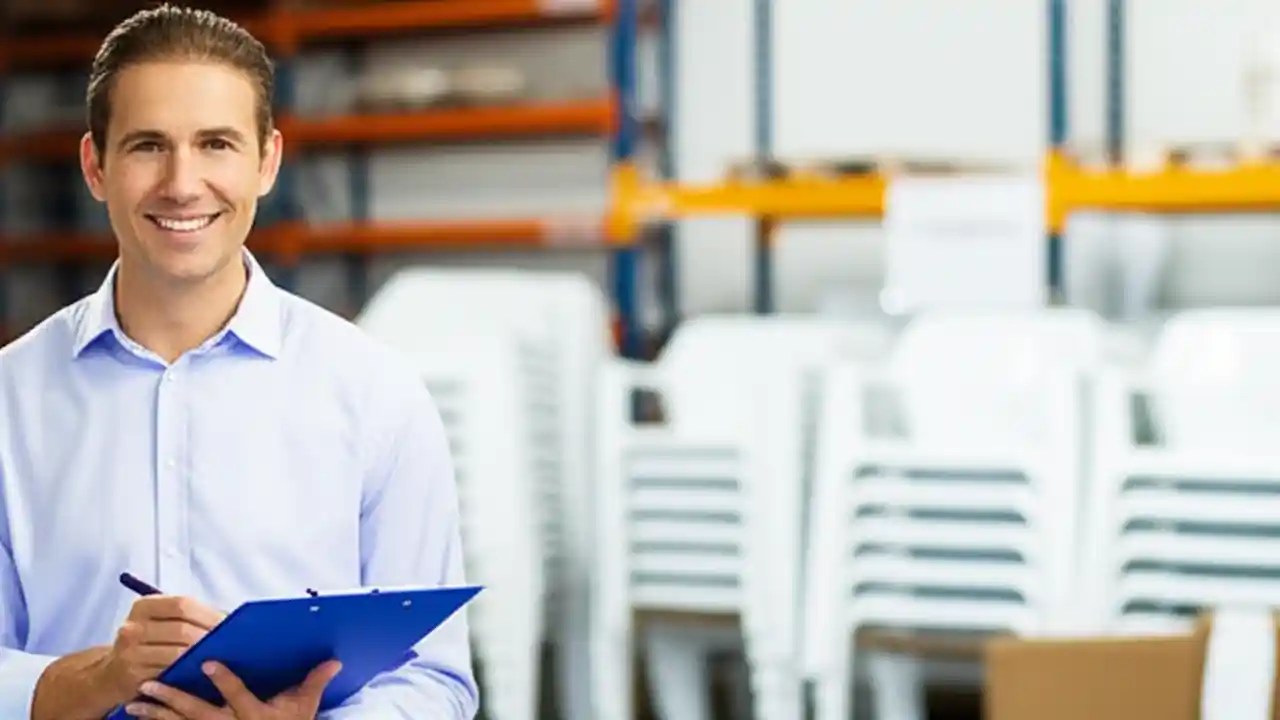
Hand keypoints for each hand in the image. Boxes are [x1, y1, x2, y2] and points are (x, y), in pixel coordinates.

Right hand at [98, 595, 225, 700]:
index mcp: (144, 605)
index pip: (183, 604)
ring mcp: (130, 651)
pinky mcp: (132, 674)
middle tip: (229, 645)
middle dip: (209, 638)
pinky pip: (168, 671)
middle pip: (182, 629)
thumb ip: (189, 616)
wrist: (113, 674)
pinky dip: (187, 671)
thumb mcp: (162, 623)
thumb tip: (230, 619)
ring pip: (177, 652)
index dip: (209, 614)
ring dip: (201, 656)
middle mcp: (133, 626)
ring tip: (217, 657)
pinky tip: (198, 670)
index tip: (228, 625)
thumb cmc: (149, 644)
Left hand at [124, 659, 342, 718]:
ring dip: (156, 715)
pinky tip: (139, 719)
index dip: (224, 680)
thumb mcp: (305, 709)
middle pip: (199, 714)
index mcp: (257, 716)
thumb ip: (314, 683)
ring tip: (133, 703)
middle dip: (174, 700)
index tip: (208, 662)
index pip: (239, 696)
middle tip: (150, 685)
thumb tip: (334, 660)